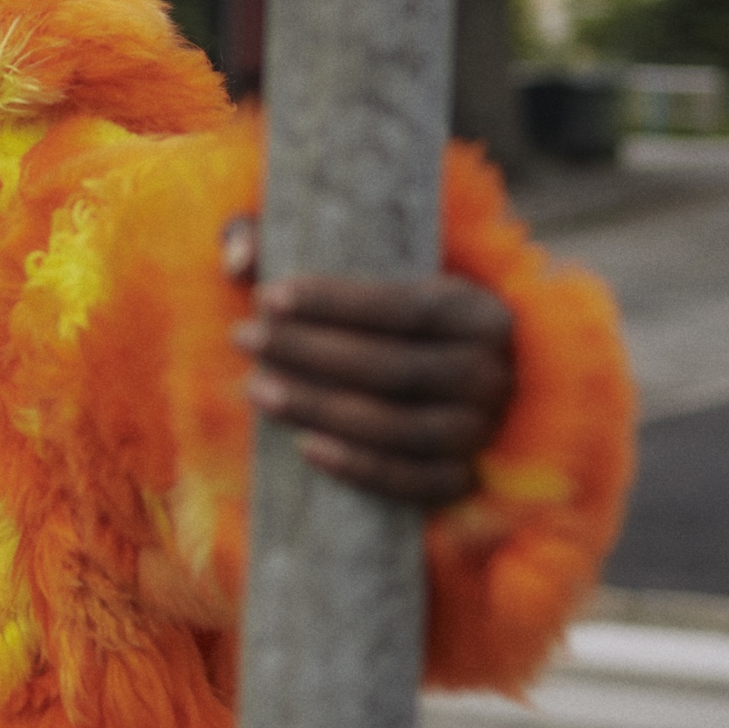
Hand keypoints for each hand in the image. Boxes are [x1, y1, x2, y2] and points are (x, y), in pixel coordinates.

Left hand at [224, 219, 513, 507]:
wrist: (437, 378)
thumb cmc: (381, 315)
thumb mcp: (353, 268)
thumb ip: (286, 244)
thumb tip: (238, 259)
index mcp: (478, 310)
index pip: (408, 306)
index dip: (336, 303)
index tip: (268, 297)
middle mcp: (490, 372)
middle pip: (397, 367)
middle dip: (312, 354)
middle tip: (246, 339)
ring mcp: (481, 431)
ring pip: (402, 428)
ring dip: (322, 409)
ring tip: (257, 389)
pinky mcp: (464, 478)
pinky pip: (416, 483)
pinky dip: (361, 469)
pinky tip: (305, 446)